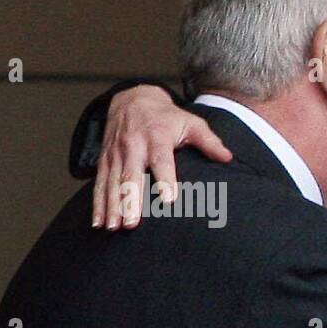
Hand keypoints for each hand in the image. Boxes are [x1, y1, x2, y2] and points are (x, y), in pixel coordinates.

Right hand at [93, 85, 232, 230]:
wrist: (132, 99)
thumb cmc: (167, 117)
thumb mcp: (190, 122)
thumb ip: (209, 141)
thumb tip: (228, 157)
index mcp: (156, 137)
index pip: (161, 160)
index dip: (165, 178)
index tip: (169, 199)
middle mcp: (133, 146)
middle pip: (131, 176)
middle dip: (130, 200)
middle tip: (132, 224)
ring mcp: (116, 154)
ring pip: (112, 183)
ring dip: (111, 206)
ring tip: (113, 228)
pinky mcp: (105, 160)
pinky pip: (99, 183)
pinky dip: (97, 204)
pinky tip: (98, 223)